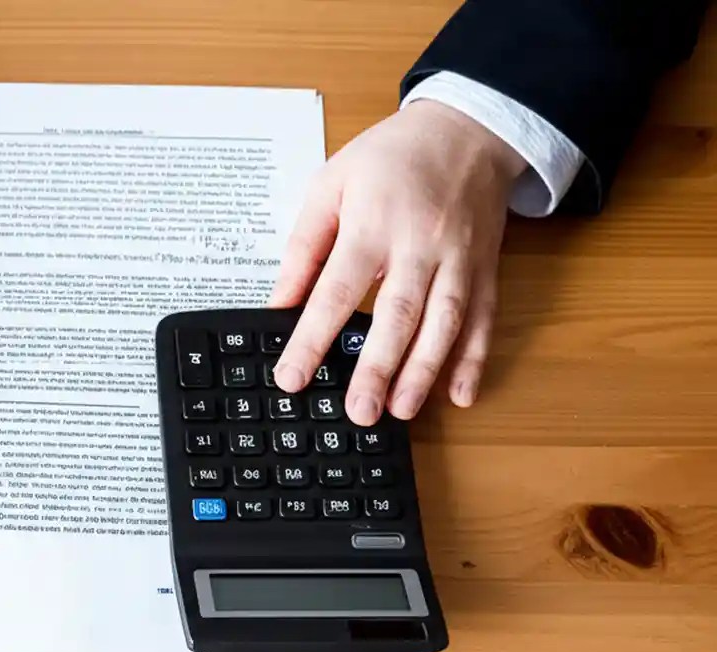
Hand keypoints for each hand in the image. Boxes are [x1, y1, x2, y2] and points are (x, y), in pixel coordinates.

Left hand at [270, 100, 527, 424]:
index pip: (337, 291)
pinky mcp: (486, 268)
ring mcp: (459, 259)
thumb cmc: (391, 156)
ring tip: (402, 412)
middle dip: (378, 368)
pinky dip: (474, 360)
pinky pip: (484, 319)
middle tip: (359, 412)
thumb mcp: (331, 184)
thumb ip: (305, 246)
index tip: (292, 377)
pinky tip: (461, 395)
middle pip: (398, 314)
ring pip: (445, 323)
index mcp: (373, 224)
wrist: (466, 128)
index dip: (312, 338)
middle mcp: (421, 244)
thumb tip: (278, 301)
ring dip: (424, 372)